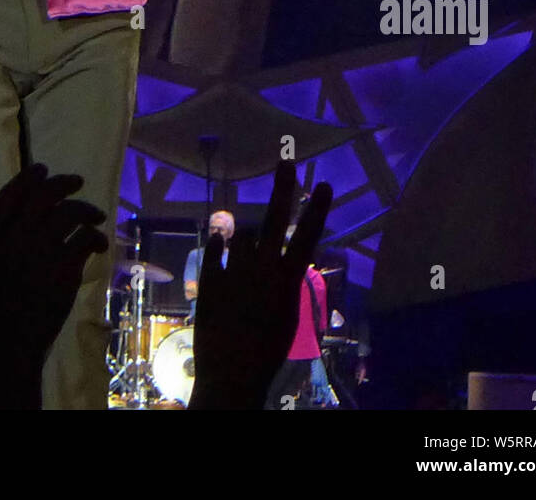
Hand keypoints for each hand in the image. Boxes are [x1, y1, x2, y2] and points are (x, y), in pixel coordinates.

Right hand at [0, 163, 107, 408]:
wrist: (8, 343)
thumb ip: (5, 234)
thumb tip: (37, 203)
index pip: (9, 195)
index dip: (28, 178)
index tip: (44, 169)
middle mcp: (12, 242)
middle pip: (42, 197)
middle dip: (63, 184)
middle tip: (78, 182)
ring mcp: (38, 255)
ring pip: (68, 214)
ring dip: (86, 209)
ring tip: (96, 215)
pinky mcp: (62, 271)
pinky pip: (85, 239)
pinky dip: (97, 237)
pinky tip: (100, 244)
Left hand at [188, 163, 332, 409]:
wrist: (231, 373)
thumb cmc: (267, 352)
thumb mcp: (286, 317)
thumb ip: (283, 285)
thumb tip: (281, 262)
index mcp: (287, 279)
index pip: (307, 236)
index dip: (317, 209)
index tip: (325, 184)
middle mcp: (262, 268)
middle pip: (275, 219)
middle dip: (283, 188)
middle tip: (286, 162)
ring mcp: (234, 270)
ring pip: (243, 236)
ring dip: (246, 240)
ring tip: (247, 264)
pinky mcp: (210, 278)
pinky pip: (215, 250)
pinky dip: (218, 244)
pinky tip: (219, 236)